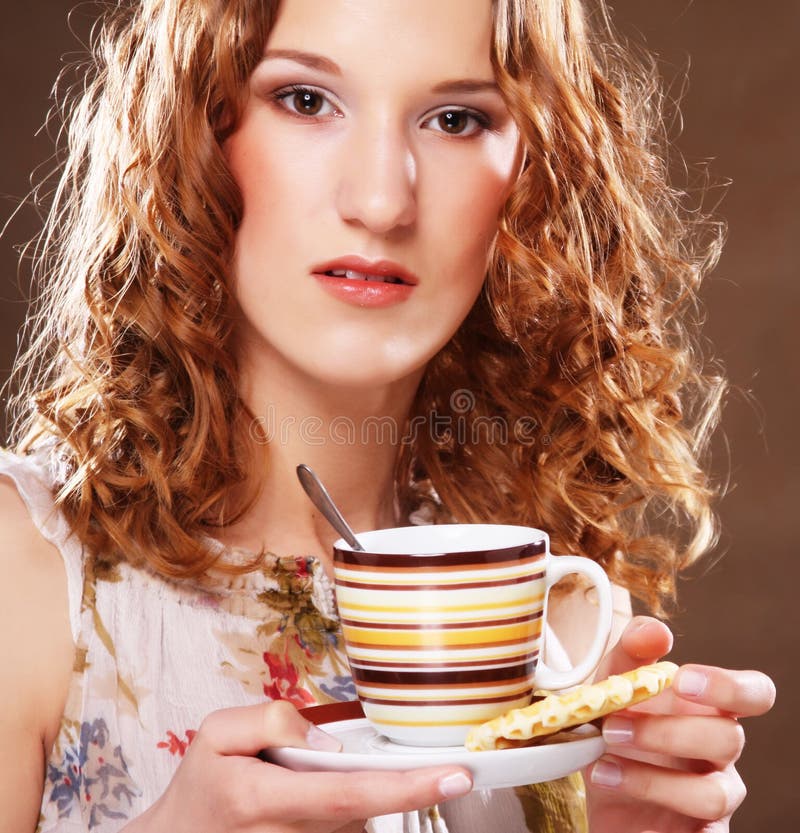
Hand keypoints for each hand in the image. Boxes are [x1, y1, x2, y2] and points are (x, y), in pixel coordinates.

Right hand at [122, 700, 472, 832]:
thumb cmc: (202, 789)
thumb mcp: (217, 733)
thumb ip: (272, 719)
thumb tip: (324, 741)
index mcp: (263, 800)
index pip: (348, 794)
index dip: (407, 787)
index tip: (454, 775)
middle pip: (361, 807)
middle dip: (372, 778)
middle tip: (331, 767)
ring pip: (358, 822)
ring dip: (351, 797)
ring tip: (298, 789)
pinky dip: (345, 814)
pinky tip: (309, 805)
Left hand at [585, 616, 775, 832]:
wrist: (596, 793)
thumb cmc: (615, 733)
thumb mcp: (611, 689)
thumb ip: (630, 655)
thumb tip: (656, 630)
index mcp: (708, 710)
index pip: (755, 693)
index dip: (730, 685)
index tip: (681, 680)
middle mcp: (720, 754)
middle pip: (728, 739)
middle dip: (665, 732)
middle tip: (612, 727)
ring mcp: (714, 799)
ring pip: (713, 793)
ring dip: (651, 779)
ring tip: (601, 768)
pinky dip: (668, 832)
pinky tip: (634, 820)